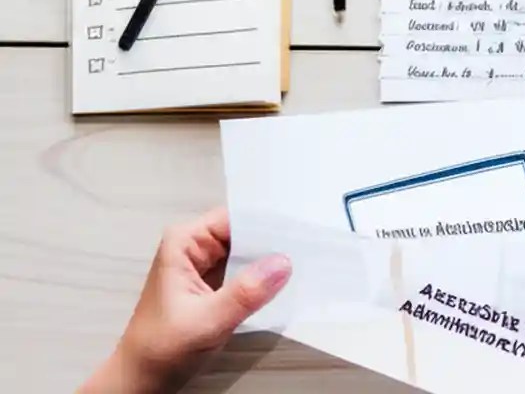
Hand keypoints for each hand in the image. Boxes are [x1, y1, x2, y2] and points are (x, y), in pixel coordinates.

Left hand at [79, 208, 291, 393]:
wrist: (142, 380)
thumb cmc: (160, 349)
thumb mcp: (206, 321)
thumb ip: (244, 293)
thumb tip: (282, 263)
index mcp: (184, 243)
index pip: (235, 218)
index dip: (267, 224)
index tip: (299, 232)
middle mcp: (194, 248)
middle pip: (244, 232)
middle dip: (273, 241)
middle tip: (309, 249)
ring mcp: (204, 266)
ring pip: (247, 252)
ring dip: (271, 260)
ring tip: (304, 263)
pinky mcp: (214, 285)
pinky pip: (245, 271)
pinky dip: (264, 277)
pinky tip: (285, 282)